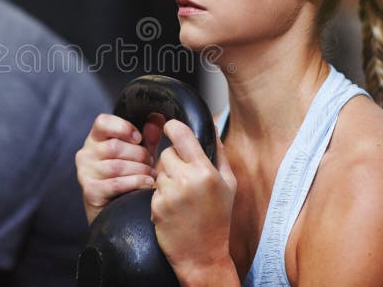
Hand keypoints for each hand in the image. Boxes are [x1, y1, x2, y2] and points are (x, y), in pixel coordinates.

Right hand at [75, 113, 160, 223]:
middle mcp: (86, 153)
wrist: (116, 210)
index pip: (102, 122)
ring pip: (117, 166)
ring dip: (140, 170)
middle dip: (139, 155)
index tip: (138, 138)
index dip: (123, 127)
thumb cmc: (128, 176)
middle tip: (151, 163)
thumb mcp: (139, 154)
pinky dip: (135, 182)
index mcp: (96, 138)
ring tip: (151, 175)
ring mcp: (85, 172)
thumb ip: (148, 136)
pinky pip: (116, 183)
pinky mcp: (90, 191)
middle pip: (115, 146)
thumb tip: (157, 117)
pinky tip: (147, 183)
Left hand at [151, 119, 236, 282]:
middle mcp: (186, 180)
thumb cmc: (218, 219)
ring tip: (180, 194)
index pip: (181, 135)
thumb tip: (213, 128)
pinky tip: (173, 207)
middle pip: (166, 152)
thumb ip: (219, 154)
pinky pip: (153, 188)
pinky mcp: (156, 206)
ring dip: (165, 177)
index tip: (170, 127)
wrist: (202, 255)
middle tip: (183, 176)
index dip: (173, 127)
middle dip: (172, 160)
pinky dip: (160, 194)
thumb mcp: (229, 185)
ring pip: (158, 170)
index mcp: (205, 171)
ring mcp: (169, 194)